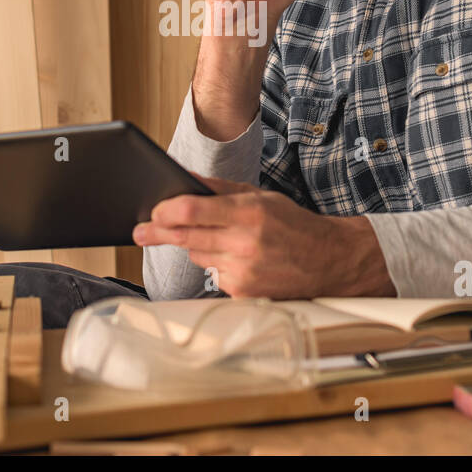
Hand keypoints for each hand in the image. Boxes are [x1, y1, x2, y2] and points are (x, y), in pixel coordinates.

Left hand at [133, 175, 395, 298]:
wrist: (329, 261)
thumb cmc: (293, 224)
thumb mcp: (260, 196)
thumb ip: (218, 188)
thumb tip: (182, 177)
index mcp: (249, 214)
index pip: (192, 210)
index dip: (165, 211)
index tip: (151, 212)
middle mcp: (245, 244)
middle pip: (186, 238)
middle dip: (162, 232)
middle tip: (142, 231)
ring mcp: (244, 273)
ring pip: (198, 257)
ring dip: (199, 248)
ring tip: (224, 240)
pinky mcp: (244, 294)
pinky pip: (214, 276)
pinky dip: (218, 267)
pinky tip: (241, 261)